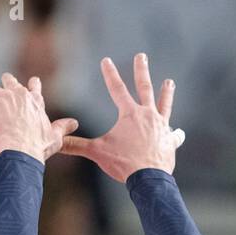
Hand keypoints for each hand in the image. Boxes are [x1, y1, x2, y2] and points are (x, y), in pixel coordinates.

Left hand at [0, 73, 78, 163]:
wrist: (20, 147)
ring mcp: (2, 98)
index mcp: (34, 103)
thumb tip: (75, 122)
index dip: (33, 87)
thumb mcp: (54, 136)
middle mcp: (18, 96)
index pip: (34, 92)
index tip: (33, 82)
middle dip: (8, 81)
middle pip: (12, 85)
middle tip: (5, 77)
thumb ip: (63, 127)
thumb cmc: (37, 145)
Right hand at [60, 54, 184, 181]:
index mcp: (130, 114)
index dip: (110, 74)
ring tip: (169, 82)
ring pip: (164, 105)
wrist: (148, 178)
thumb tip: (57, 142)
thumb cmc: (124, 163)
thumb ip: (77, 145)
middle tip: (141, 56)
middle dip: (141, 71)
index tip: (106, 60)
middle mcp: (148, 115)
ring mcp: (161, 127)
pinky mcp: (169, 141)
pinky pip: (173, 135)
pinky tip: (178, 132)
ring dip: (166, 93)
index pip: (117, 89)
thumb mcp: (97, 152)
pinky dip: (175, 134)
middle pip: (144, 87)